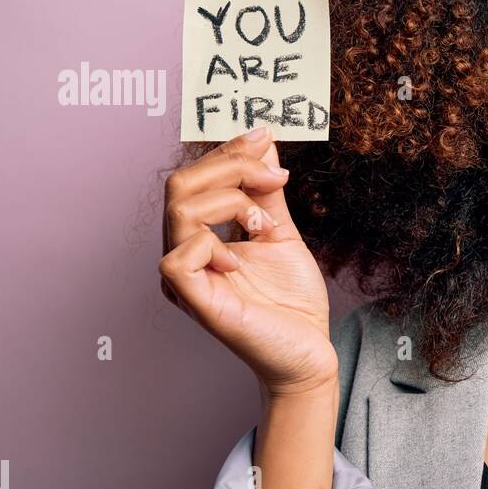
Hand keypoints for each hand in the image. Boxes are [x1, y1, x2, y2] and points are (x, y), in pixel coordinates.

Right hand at [159, 127, 337, 395]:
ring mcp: (187, 279)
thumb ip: (266, 192)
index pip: (195, 177)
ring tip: (263, 224)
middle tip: (275, 176)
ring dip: (231, 202)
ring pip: (179, 210)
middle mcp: (186, 253)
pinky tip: (241, 256)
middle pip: (179, 184)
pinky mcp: (195, 302)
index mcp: (201, 236)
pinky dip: (212, 243)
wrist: (309, 351)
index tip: (265, 137)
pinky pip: (178, 257)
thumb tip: (261, 144)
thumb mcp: (281, 233)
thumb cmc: (291, 302)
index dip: (227, 152)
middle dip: (231, 167)